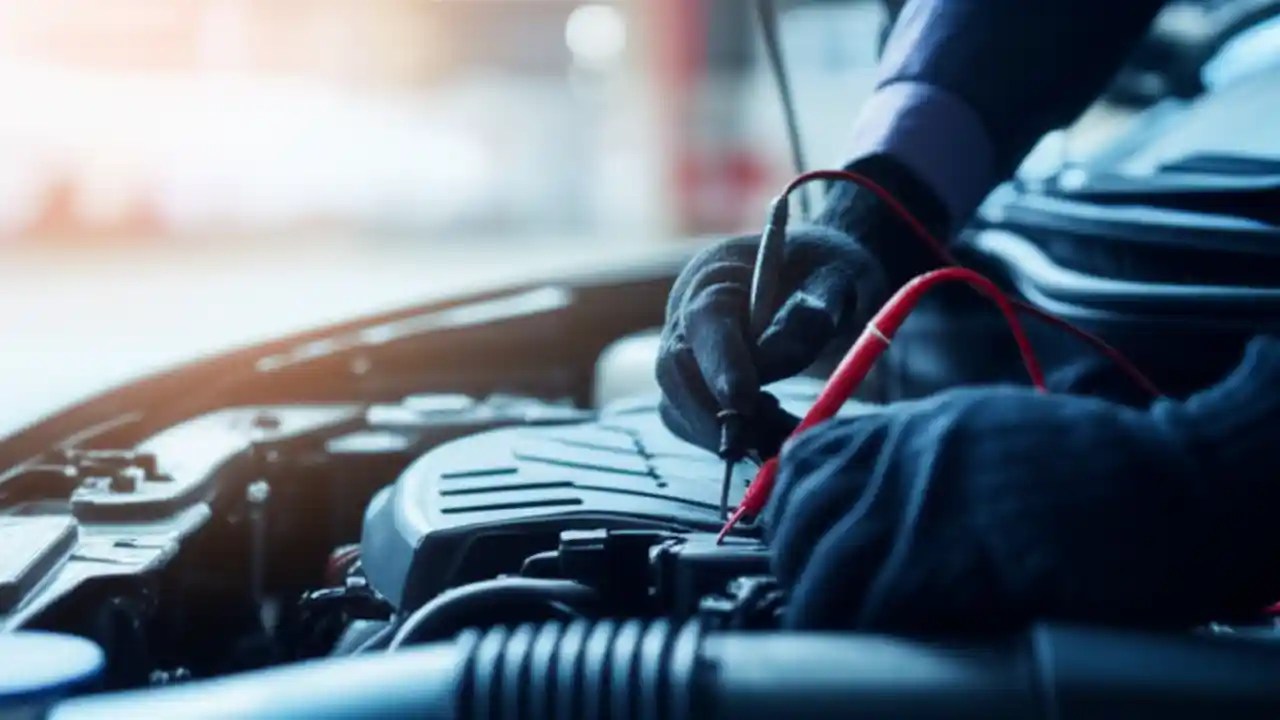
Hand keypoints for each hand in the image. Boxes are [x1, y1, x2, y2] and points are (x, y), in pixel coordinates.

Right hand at [656, 225, 884, 454]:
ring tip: (780, 440)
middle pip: (675, 370)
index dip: (721, 365)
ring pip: (675, 403)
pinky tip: (768, 433)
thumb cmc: (826, 270)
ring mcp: (683, 350)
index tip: (745, 404)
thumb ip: (804, 321)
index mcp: (717, 276)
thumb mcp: (833, 282)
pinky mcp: (691, 381)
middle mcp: (686, 313)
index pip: (705, 322)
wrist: (816, 273)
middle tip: (766, 442)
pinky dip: (723, 438)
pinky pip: (689, 421)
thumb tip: (767, 367)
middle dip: (713, 414)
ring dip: (721, 434)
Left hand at [761, 372, 1279, 633]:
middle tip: (809, 602)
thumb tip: (875, 513)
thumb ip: (926, 462)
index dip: (788, 508)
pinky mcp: (952, 551)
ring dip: (819, 607)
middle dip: (794, 565)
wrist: (1168, 486)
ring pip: (825, 563)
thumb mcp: (989, 435)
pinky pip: (876, 599)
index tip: (795, 545)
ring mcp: (924, 499)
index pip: (807, 457)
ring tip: (833, 632)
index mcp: (914, 425)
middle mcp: (905, 454)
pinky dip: (865, 627)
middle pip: (801, 514)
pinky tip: (879, 641)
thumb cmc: (1093, 470)